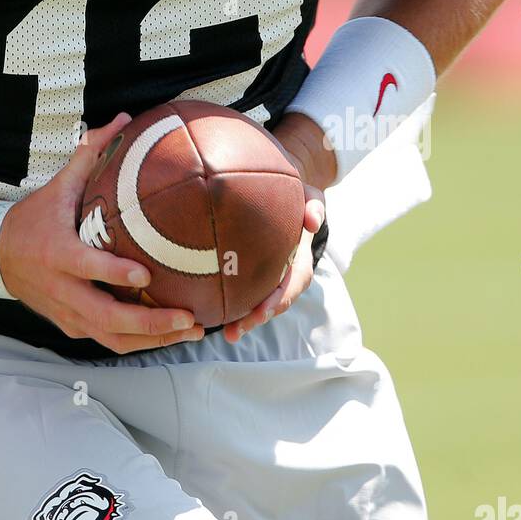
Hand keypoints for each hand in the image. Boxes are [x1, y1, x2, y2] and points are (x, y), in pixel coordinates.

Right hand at [0, 114, 205, 354]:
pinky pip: (108, 341)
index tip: (146, 275)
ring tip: (191, 331)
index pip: (87, 268)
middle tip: (188, 318)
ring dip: (153, 340)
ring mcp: (67, 313)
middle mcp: (63, 289)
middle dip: (150, 323)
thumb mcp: (57, 186)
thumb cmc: (32, 218)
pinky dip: (140, 342)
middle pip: (107, 318)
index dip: (115, 273)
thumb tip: (124, 119)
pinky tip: (170, 335)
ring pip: (113, 338)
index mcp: (58, 253)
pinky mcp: (72, 326)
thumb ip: (90, 155)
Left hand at [222, 118, 326, 343]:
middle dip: (257, 317)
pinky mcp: (249, 272)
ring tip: (226, 334)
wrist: (277, 185)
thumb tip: (314, 220)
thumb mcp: (307, 191)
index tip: (264, 310)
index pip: (293, 283)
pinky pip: (241, 291)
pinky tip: (206, 312)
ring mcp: (267, 274)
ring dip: (244, 320)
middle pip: (274, 301)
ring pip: (258, 302)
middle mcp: (285, 271)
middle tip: (237, 330)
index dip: (280, 299)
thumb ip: (313, 202)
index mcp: (300, 257)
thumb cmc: (291, 189)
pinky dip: (230, 304)